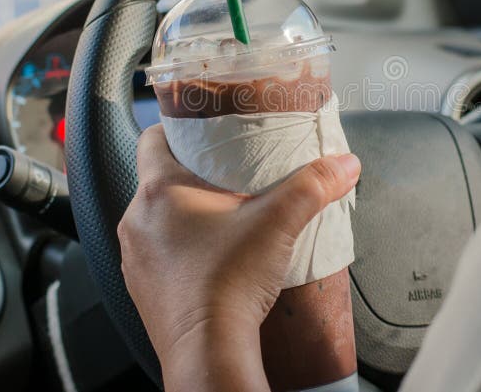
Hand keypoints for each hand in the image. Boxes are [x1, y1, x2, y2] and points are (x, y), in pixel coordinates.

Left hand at [118, 125, 360, 391]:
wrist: (209, 351)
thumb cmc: (227, 285)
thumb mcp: (279, 222)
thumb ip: (313, 186)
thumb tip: (344, 164)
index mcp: (158, 192)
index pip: (152, 138)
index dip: (177, 128)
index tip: (202, 130)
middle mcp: (138, 222)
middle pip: (158, 179)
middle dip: (191, 174)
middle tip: (227, 173)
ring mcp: (137, 259)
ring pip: (157, 218)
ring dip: (184, 214)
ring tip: (223, 217)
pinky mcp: (143, 289)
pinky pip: (159, 254)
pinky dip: (181, 249)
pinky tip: (212, 256)